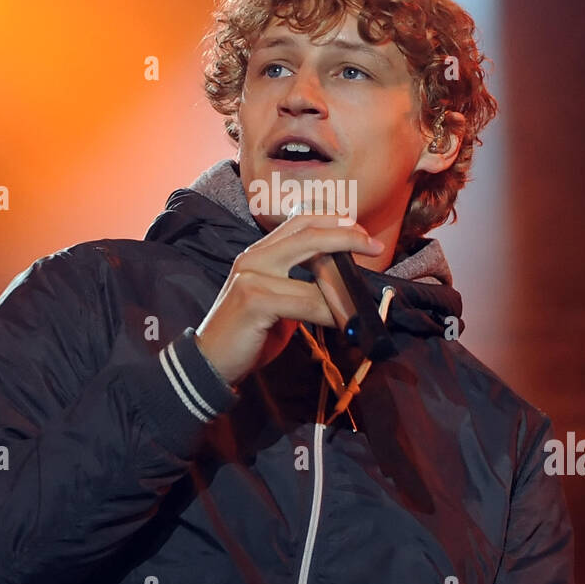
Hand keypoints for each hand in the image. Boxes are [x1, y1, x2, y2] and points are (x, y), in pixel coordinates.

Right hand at [194, 213, 382, 388]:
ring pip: (313, 272)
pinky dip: (330, 313)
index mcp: (258, 252)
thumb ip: (300, 284)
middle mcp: (253, 258)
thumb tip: (340, 281)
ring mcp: (251, 277)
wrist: (210, 363)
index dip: (334, 221)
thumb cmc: (248, 333)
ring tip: (362, 300)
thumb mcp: (275, 300)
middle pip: (308, 232)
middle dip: (347, 236)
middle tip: (374, 247)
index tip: (361, 232)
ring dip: (345, 287)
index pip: (300, 220)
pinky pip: (306, 303)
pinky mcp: (254, 300)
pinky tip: (343, 324)